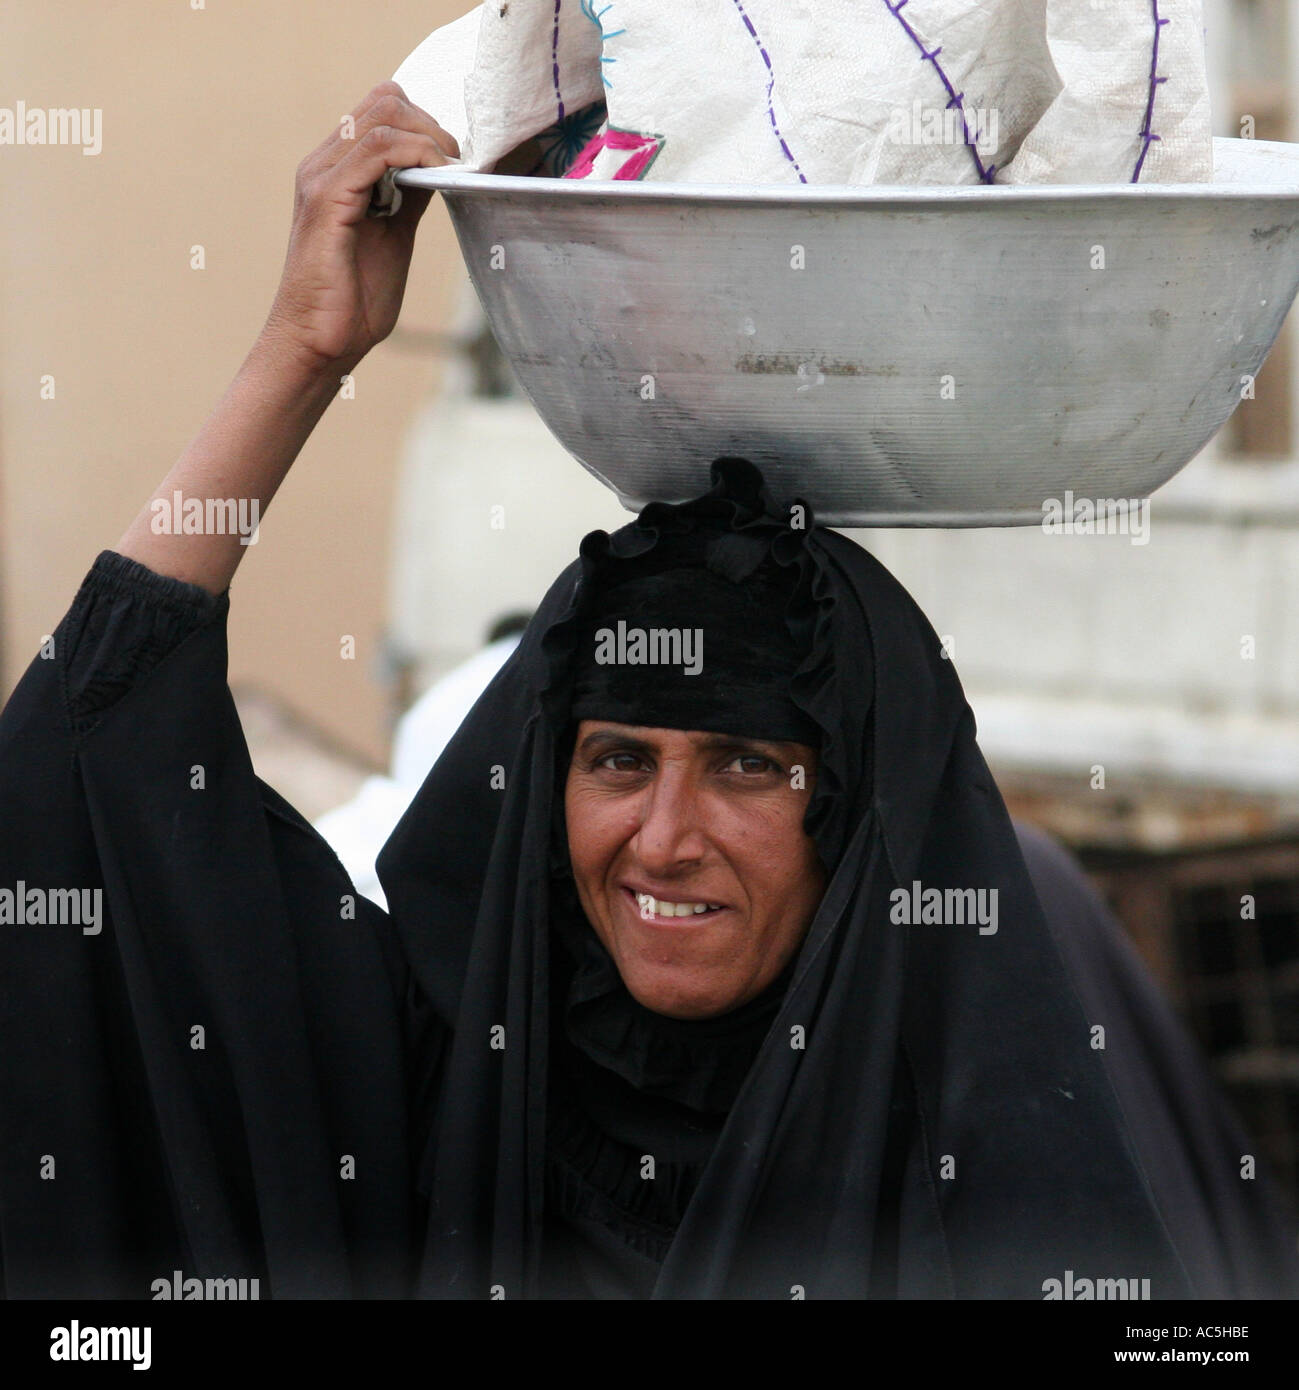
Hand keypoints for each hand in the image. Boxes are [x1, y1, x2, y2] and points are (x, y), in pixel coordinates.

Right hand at [261, 81, 458, 371]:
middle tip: (460, 163)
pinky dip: (416, 155)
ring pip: (382, 118)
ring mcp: (320, 178)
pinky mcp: (326, 200)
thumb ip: (407, 196)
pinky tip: (438, 176)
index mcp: (335, 170)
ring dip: (430, 138)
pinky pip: (375, 151)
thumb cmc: (353, 300)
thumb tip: (437, 168)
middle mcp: (323, 165)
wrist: (321, 343)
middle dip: (434, 126)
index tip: (457, 157)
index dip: (426, 122)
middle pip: (384, 102)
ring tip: (453, 169)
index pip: (381, 109)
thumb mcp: (393, 235)